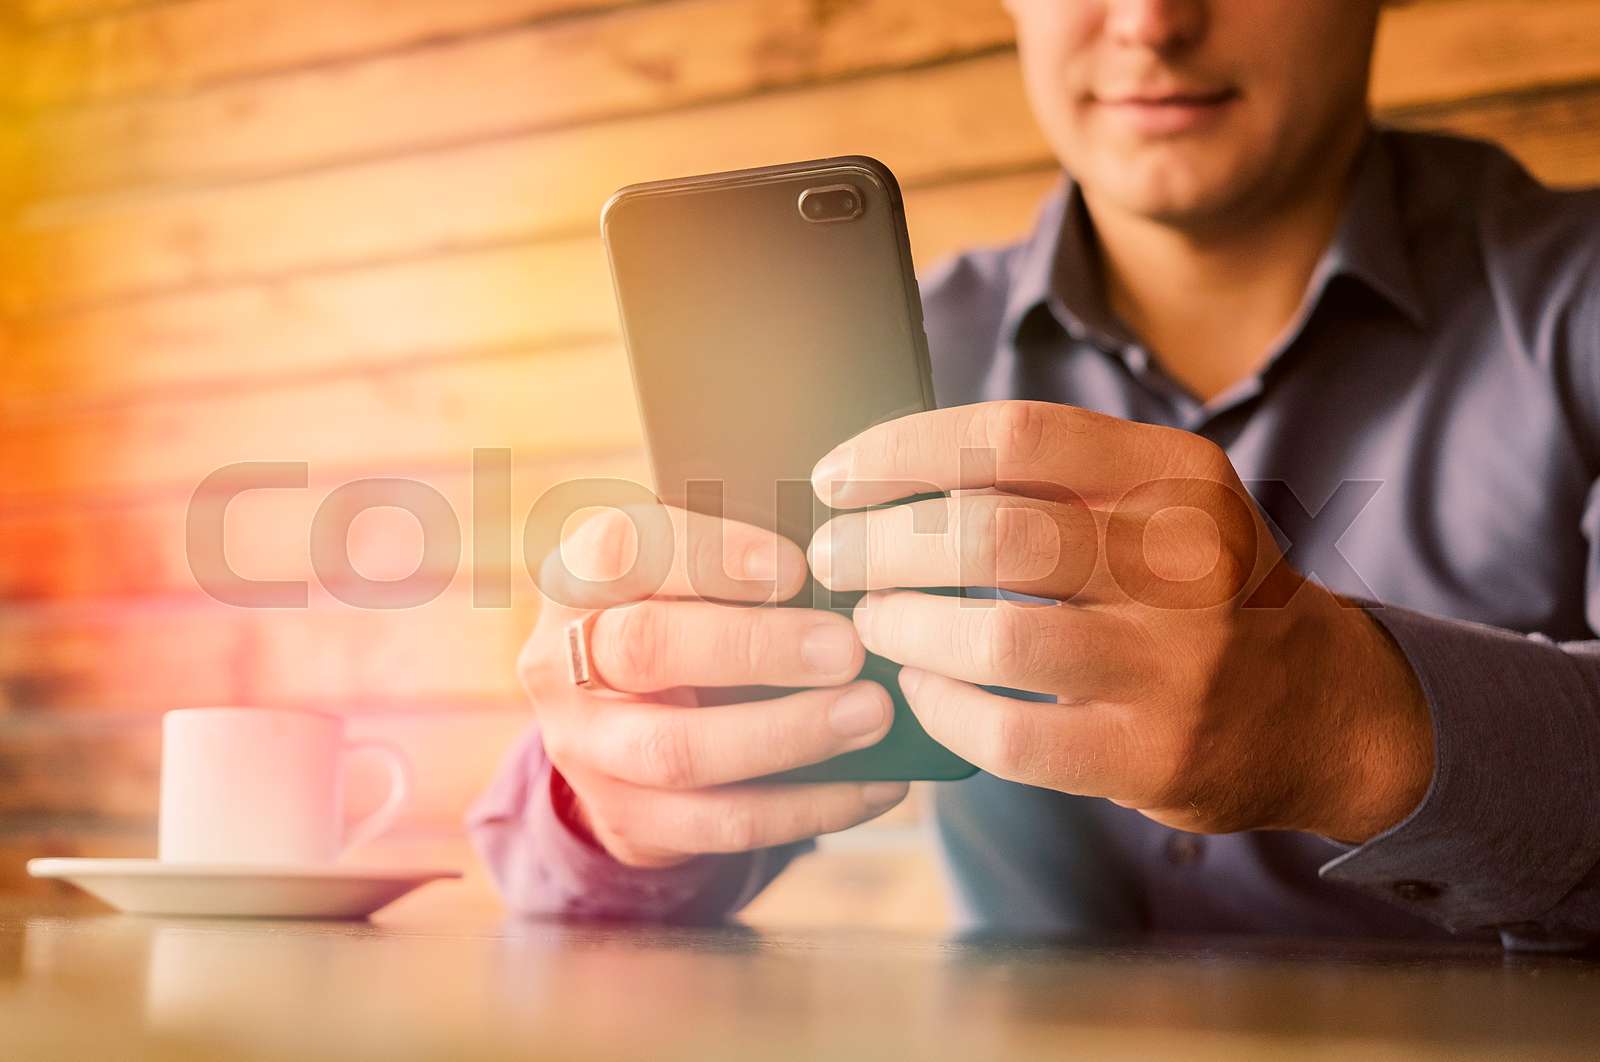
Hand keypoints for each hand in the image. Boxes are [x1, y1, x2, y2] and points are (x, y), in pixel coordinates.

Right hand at [519, 503, 908, 868]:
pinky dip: (809, 807)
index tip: (796, 567)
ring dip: (788, 734)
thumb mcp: (686, 577)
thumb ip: (741, 566)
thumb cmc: (683, 618)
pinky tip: (874, 783)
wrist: (623, 726)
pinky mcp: (628, 820)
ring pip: (679, 751)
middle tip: (847, 647)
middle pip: (646, 648)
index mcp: (581, 578)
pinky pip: (722, 823)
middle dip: (756, 647)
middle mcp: (562, 661)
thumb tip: (846, 572)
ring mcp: (588, 749)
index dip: (709, 555)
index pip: (624, 548)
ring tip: (871, 713)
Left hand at [809, 400, 1431, 842]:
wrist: (1317, 707)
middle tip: (833, 557)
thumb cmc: (1194, 590)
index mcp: (1176, 474)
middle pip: (993, 533)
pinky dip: (945, 709)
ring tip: (872, 621)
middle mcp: (1186, 559)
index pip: (1016, 434)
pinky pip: (1013, 735)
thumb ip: (1049, 480)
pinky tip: (921, 689)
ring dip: (905, 626)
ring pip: (997, 637)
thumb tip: (885, 476)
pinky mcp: (1157, 753)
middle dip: (883, 545)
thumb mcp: (1157, 502)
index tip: (837, 476)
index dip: (905, 451)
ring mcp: (1177, 663)